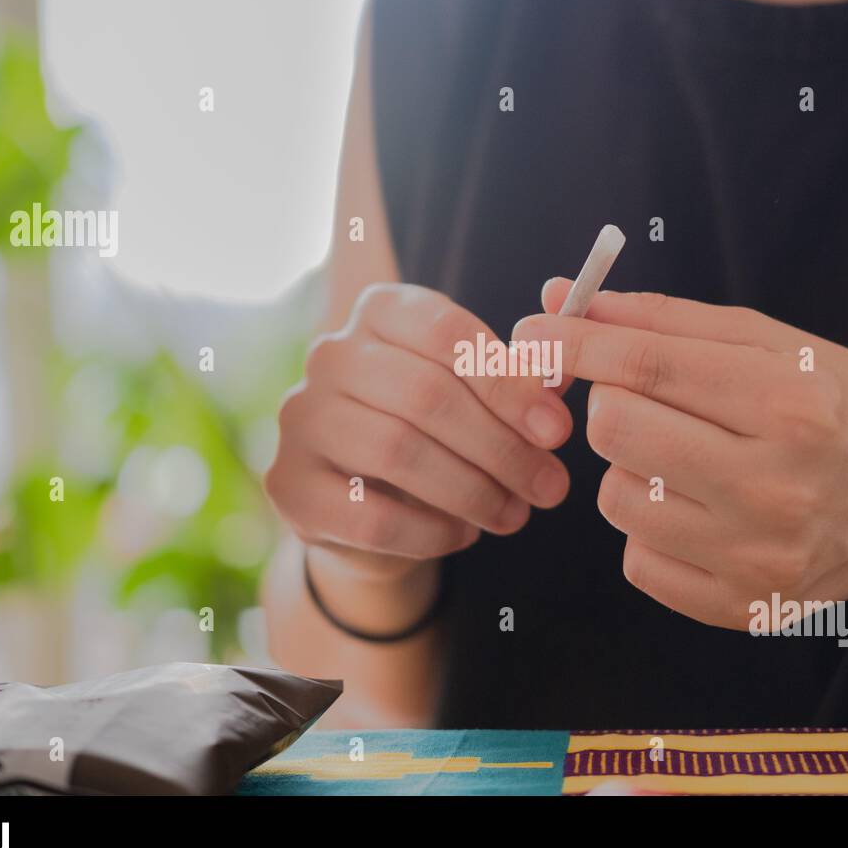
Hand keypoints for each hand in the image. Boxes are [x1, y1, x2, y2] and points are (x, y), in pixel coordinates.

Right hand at [265, 283, 571, 571]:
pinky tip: (463, 534)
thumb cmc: (440, 433)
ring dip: (472, 491)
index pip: (445, 331)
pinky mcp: (290, 485)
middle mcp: (330, 355)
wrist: (372, 505)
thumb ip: (520, 386)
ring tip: (515, 515)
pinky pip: (371, 516)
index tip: (557, 432)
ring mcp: (301, 418)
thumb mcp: (481, 397)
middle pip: (425, 394)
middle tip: (551, 487)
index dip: (507, 383)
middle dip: (501, 447)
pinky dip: (431, 531)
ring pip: (398, 452)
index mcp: (380, 312)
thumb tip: (557, 396)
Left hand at [512, 279, 847, 628]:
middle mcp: (776, 486)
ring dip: (631, 469)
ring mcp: (757, 557)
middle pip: (615, 431)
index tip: (532, 331)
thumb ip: (668, 320)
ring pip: (616, 498)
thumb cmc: (844, 411)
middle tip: (641, 398)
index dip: (573, 343)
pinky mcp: (741, 606)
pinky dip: (650, 527)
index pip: (646, 365)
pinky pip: (637, 558)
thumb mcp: (778, 345)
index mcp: (791, 403)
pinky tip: (700, 510)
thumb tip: (564, 300)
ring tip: (688, 459)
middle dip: (608, 402)